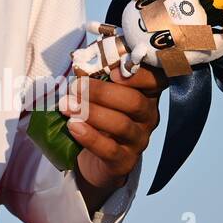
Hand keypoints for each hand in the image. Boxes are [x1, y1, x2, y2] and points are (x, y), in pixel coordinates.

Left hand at [59, 66, 165, 213]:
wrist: (96, 158)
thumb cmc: (99, 115)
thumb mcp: (100, 94)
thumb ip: (97, 77)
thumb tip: (80, 60)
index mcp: (145, 94)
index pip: (156, 81)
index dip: (139, 75)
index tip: (114, 72)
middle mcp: (147, 116)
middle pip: (134, 101)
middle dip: (101, 92)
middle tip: (76, 87)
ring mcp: (139, 140)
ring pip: (121, 125)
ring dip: (91, 112)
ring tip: (67, 105)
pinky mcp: (125, 161)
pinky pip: (110, 149)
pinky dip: (90, 136)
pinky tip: (73, 126)